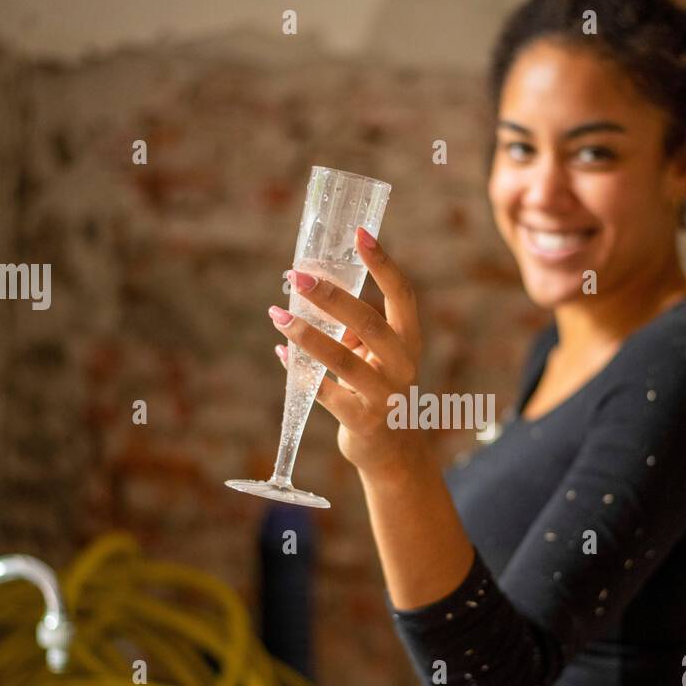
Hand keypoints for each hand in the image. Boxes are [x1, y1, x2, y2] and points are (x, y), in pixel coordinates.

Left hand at [270, 227, 425, 479]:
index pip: (402, 295)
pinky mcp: (363, 421)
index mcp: (408, 341)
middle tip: (299, 277)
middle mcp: (402, 365)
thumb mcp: (377, 357)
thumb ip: (353, 330)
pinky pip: (326, 393)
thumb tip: (308, 298)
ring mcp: (385, 395)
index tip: (359, 234)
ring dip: (306, 335)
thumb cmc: (380, 391)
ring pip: (343, 360)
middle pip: (369, 323)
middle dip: (331, 298)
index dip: (383, 264)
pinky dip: (299, 372)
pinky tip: (281, 353)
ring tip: (277, 315)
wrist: (395, 452)